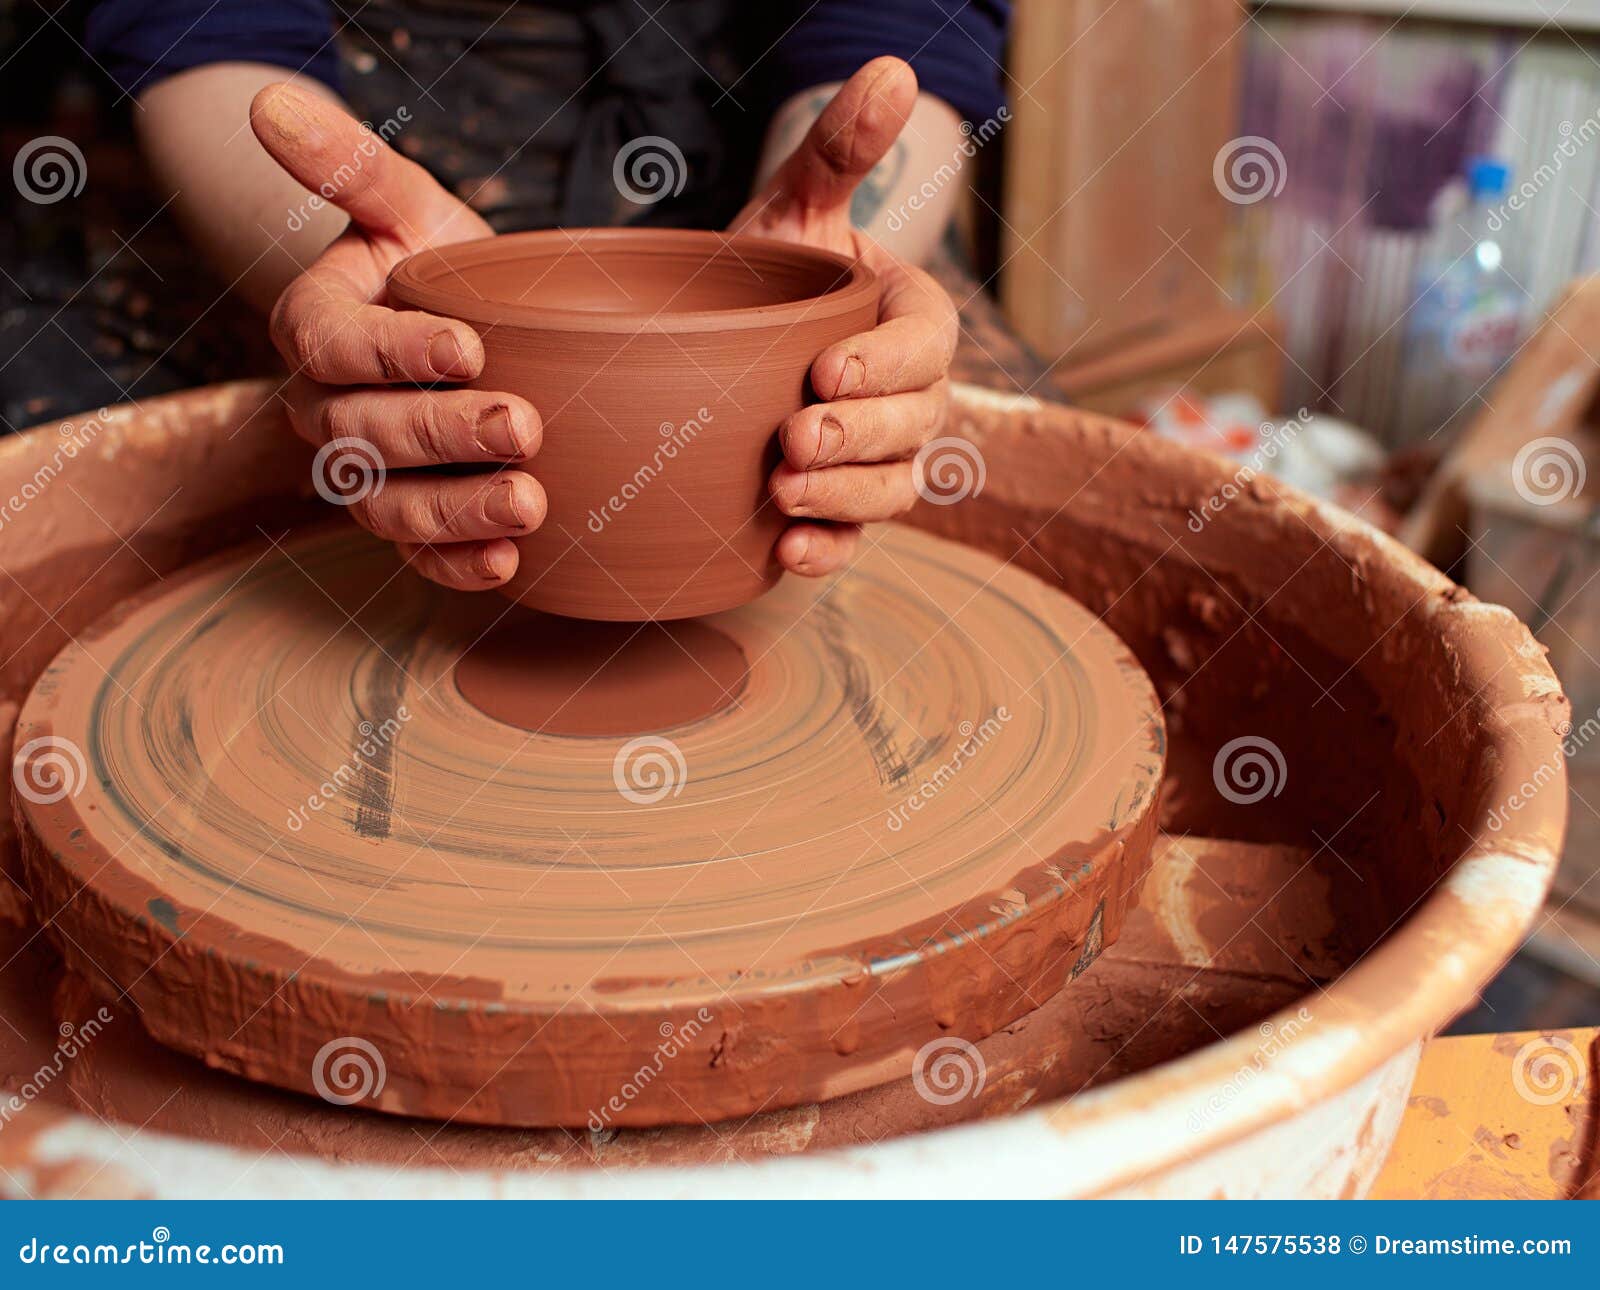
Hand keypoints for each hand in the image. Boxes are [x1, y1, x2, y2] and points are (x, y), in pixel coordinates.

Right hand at [250, 83, 544, 590]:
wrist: (478, 332)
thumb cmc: (439, 265)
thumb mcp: (409, 208)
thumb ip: (353, 167)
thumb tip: (270, 105)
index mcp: (313, 329)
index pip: (336, 348)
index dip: (397, 352)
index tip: (470, 346)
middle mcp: (326, 411)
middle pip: (366, 434)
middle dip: (445, 433)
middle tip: (524, 426)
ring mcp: (366, 475)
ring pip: (391, 505)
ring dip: (458, 510)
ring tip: (530, 503)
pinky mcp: (410, 521)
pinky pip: (419, 557)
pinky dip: (459, 566)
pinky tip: (509, 563)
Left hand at [729, 57, 958, 577]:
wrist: (716, 347)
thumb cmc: (760, 275)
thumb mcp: (792, 210)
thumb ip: (838, 151)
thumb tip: (891, 70)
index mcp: (909, 319)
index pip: (925, 344)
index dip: (885, 363)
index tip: (824, 369)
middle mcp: (909, 395)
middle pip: (914, 425)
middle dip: (859, 436)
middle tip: (792, 438)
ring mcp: (879, 458)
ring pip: (891, 488)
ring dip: (844, 496)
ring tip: (783, 493)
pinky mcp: (839, 508)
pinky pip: (853, 540)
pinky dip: (827, 552)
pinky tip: (786, 553)